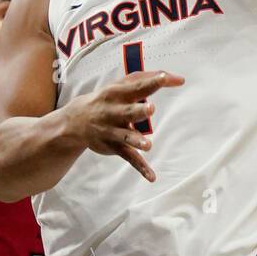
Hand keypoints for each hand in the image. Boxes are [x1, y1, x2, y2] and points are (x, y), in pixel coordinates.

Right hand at [68, 71, 183, 181]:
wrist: (76, 120)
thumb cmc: (109, 98)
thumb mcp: (123, 85)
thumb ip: (150, 79)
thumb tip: (179, 79)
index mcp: (119, 93)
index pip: (137, 86)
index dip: (151, 82)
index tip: (165, 78)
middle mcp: (114, 112)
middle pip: (128, 112)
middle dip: (139, 111)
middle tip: (150, 109)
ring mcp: (113, 131)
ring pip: (126, 137)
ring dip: (136, 141)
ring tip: (147, 145)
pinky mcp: (114, 147)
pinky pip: (129, 158)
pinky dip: (140, 168)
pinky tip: (152, 177)